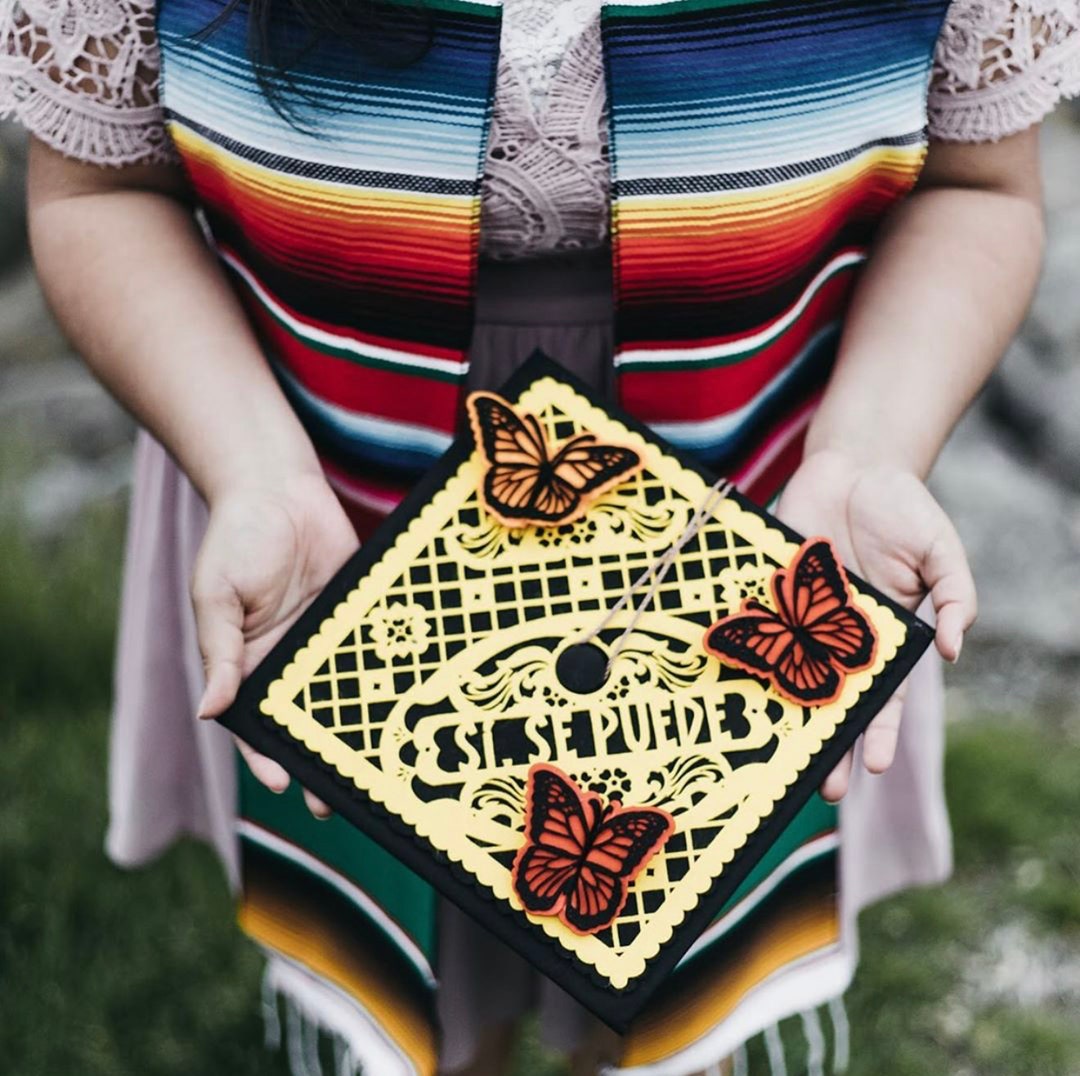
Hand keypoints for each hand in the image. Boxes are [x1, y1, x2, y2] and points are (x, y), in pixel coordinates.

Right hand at [191, 470, 359, 816]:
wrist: (278, 486)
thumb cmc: (237, 538)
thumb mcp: (217, 596)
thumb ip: (219, 653)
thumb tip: (209, 712)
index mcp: (251, 661)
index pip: (256, 721)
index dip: (267, 755)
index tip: (285, 785)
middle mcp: (291, 659)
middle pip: (307, 718)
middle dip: (322, 756)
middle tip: (342, 798)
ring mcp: (329, 640)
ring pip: (346, 693)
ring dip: (361, 727)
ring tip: (382, 766)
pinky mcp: (359, 616)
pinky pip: (375, 650)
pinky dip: (388, 676)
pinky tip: (409, 703)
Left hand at [774, 449, 975, 800]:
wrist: (854, 467)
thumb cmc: (904, 512)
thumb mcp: (943, 553)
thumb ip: (956, 598)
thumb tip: (955, 650)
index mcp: (884, 635)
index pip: (885, 695)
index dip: (882, 731)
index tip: (877, 768)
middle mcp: (838, 634)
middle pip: (833, 698)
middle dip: (831, 742)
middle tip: (821, 788)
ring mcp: (800, 615)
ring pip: (789, 674)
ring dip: (785, 713)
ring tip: (778, 756)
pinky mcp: (769, 590)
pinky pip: (756, 626)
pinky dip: (746, 654)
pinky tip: (734, 688)